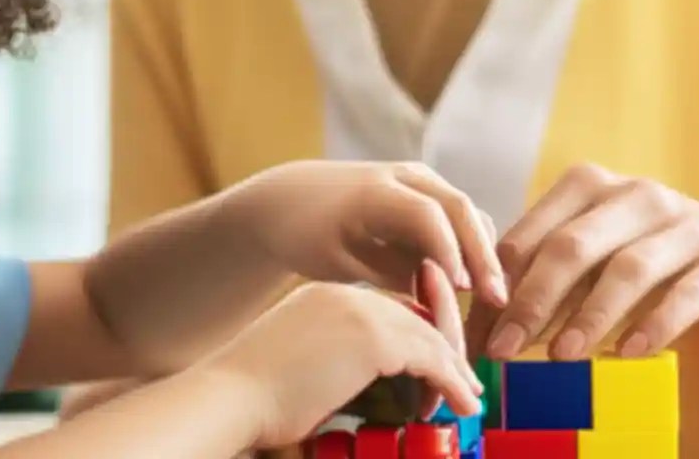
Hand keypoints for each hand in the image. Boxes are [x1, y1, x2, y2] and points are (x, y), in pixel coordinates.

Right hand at [199, 266, 481, 449]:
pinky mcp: (374, 338)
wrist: (232, 395)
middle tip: (462, 383)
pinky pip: (433, 357)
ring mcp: (362, 312)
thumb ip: (342, 362)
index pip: (393, 309)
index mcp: (328, 297)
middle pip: (419, 315)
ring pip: (431, 335)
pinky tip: (460, 403)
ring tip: (465, 399)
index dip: (421, 339)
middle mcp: (347, 296)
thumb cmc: (258, 396)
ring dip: (453, 370)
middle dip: (446, 350)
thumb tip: (377, 386)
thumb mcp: (305, 364)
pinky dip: (453, 382)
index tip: (438, 370)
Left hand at [222, 161, 507, 306]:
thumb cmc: (306, 234)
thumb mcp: (341, 261)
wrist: (287, 201)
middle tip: (499, 300)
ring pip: (465, 212)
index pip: (427, 216)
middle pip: (458, 208)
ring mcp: (418, 179)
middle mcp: (403, 176)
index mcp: (375, 190)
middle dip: (481, 254)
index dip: (450, 253)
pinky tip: (478, 284)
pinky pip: (457, 217)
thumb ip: (390, 274)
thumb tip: (439, 296)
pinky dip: (470, 246)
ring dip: (482, 251)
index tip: (464, 292)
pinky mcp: (424, 191)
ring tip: (494, 298)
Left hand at [469, 163, 698, 360]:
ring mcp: (681, 224)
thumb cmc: (639, 249)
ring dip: (588, 316)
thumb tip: (482, 331)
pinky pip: (686, 292)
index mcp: (584, 187)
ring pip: (626, 269)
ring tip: (561, 356)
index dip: (495, 287)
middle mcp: (631, 196)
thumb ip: (541, 276)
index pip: (526, 237)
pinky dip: (654, 323)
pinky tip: (628, 352)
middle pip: (569, 248)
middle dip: (531, 301)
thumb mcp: (590, 250)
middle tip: (504, 349)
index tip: (475, 333)